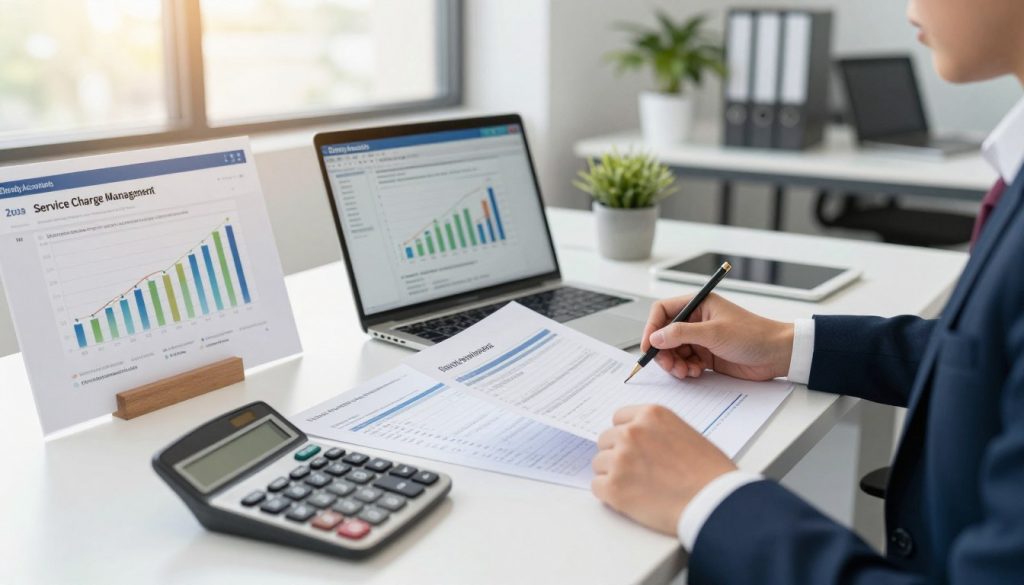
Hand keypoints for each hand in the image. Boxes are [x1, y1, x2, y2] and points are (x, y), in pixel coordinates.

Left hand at [592, 405, 735, 534]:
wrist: (714, 501)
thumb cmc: (709, 472)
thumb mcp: (684, 433)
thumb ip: (657, 431)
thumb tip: (640, 441)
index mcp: (650, 415)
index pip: (619, 418)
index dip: (625, 435)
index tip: (633, 448)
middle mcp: (632, 432)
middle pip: (605, 440)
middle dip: (617, 455)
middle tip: (636, 471)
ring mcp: (620, 459)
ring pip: (599, 464)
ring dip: (613, 475)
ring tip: (637, 487)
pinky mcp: (614, 487)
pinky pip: (597, 487)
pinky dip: (610, 495)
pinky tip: (630, 499)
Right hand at [642, 293, 793, 380]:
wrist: (777, 355)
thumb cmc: (753, 335)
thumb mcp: (714, 332)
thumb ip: (681, 334)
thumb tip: (655, 337)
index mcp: (698, 304)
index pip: (663, 311)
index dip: (652, 328)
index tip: (648, 346)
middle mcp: (697, 320)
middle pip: (665, 334)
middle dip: (664, 351)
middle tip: (669, 366)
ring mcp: (701, 338)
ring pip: (674, 351)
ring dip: (675, 364)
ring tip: (686, 372)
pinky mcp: (706, 355)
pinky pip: (685, 362)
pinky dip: (686, 370)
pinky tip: (696, 372)